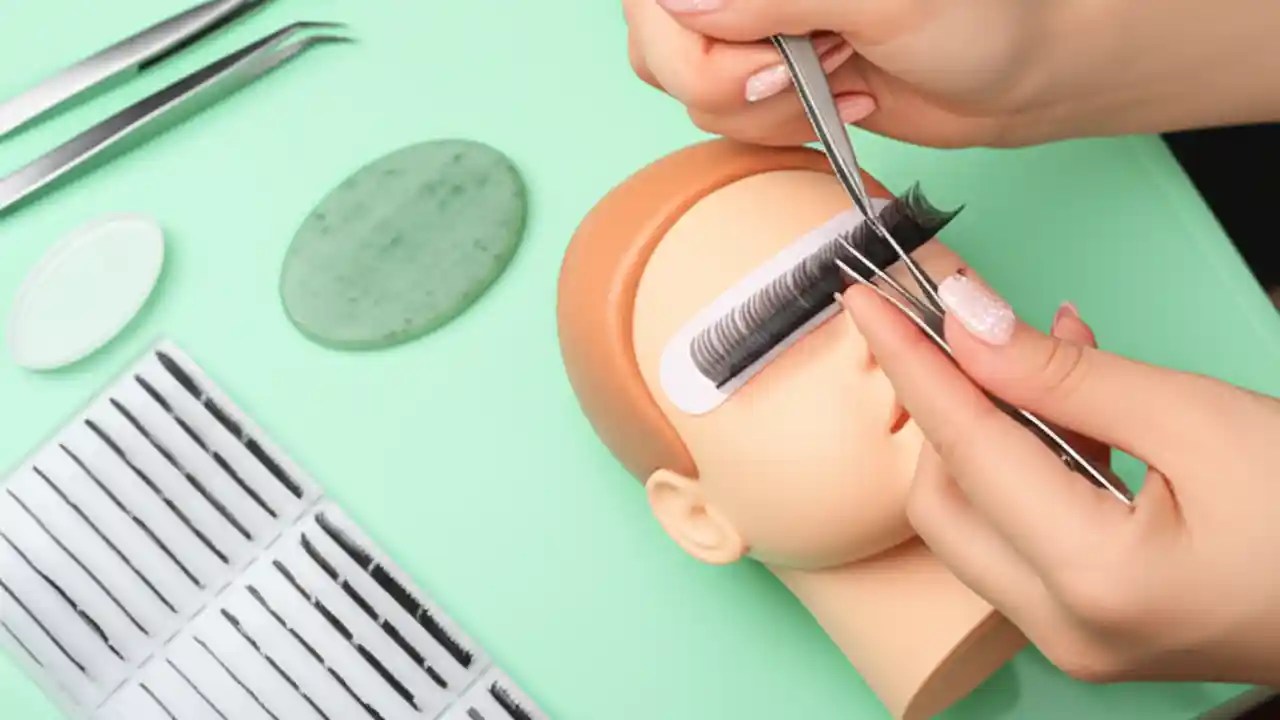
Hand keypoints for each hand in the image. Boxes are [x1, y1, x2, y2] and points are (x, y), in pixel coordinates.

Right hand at [623, 0, 1279, 147]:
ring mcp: (750, 25)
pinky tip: (838, 97)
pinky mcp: (768, 77)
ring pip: (685, 87)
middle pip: (656, 41)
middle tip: (809, 64)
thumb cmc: (984, 15)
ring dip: (760, 107)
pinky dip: (775, 128)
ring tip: (839, 74)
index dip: (692, 33)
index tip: (771, 47)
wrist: (1026, 74)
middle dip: (730, 77)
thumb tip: (676, 4)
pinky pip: (723, 119)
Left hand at [840, 272, 1279, 685]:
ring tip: (1050, 352)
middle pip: (947, 495)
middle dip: (948, 402)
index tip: (863, 298)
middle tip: (962, 321)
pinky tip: (1078, 403)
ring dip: (997, 428)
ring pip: (981, 517)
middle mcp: (1066, 627)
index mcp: (1092, 579)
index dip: (907, 359)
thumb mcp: (1200, 418)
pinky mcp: (1096, 627)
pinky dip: (1036, 464)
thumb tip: (966, 321)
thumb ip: (1064, 374)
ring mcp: (1079, 638)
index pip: (961, 445)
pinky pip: (1027, 535)